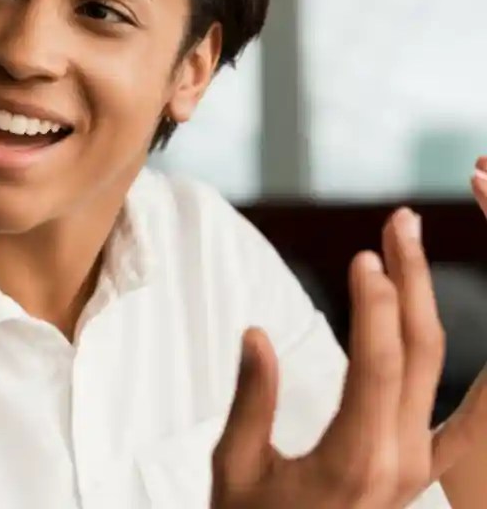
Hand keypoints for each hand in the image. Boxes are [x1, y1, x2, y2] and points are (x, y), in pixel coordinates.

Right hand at [212, 205, 486, 507]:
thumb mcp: (235, 473)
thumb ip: (253, 403)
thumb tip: (255, 334)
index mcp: (355, 461)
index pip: (380, 366)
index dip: (376, 306)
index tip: (365, 256)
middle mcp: (401, 461)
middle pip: (422, 353)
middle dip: (412, 279)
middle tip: (401, 221)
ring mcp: (420, 465)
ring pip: (445, 370)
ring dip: (430, 303)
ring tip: (413, 251)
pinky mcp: (423, 467)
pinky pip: (456, 404)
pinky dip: (458, 360)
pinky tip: (445, 322)